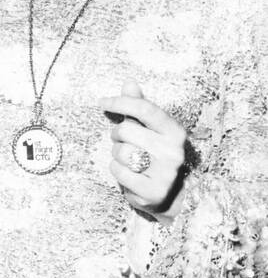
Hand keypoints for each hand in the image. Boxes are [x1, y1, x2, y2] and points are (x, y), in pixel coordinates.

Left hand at [100, 81, 191, 221]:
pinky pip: (119, 172)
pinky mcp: (153, 192)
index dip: (120, 101)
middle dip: (117, 135)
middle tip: (125, 142)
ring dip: (117, 155)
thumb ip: (138, 106)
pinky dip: (118, 171)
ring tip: (130, 160)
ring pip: (120, 152)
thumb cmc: (153, 155)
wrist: (169, 195)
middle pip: (125, 130)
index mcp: (175, 132)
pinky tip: (130, 175)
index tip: (102, 102)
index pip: (144, 108)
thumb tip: (129, 82)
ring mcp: (166, 173)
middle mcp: (173, 151)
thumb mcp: (149, 129)